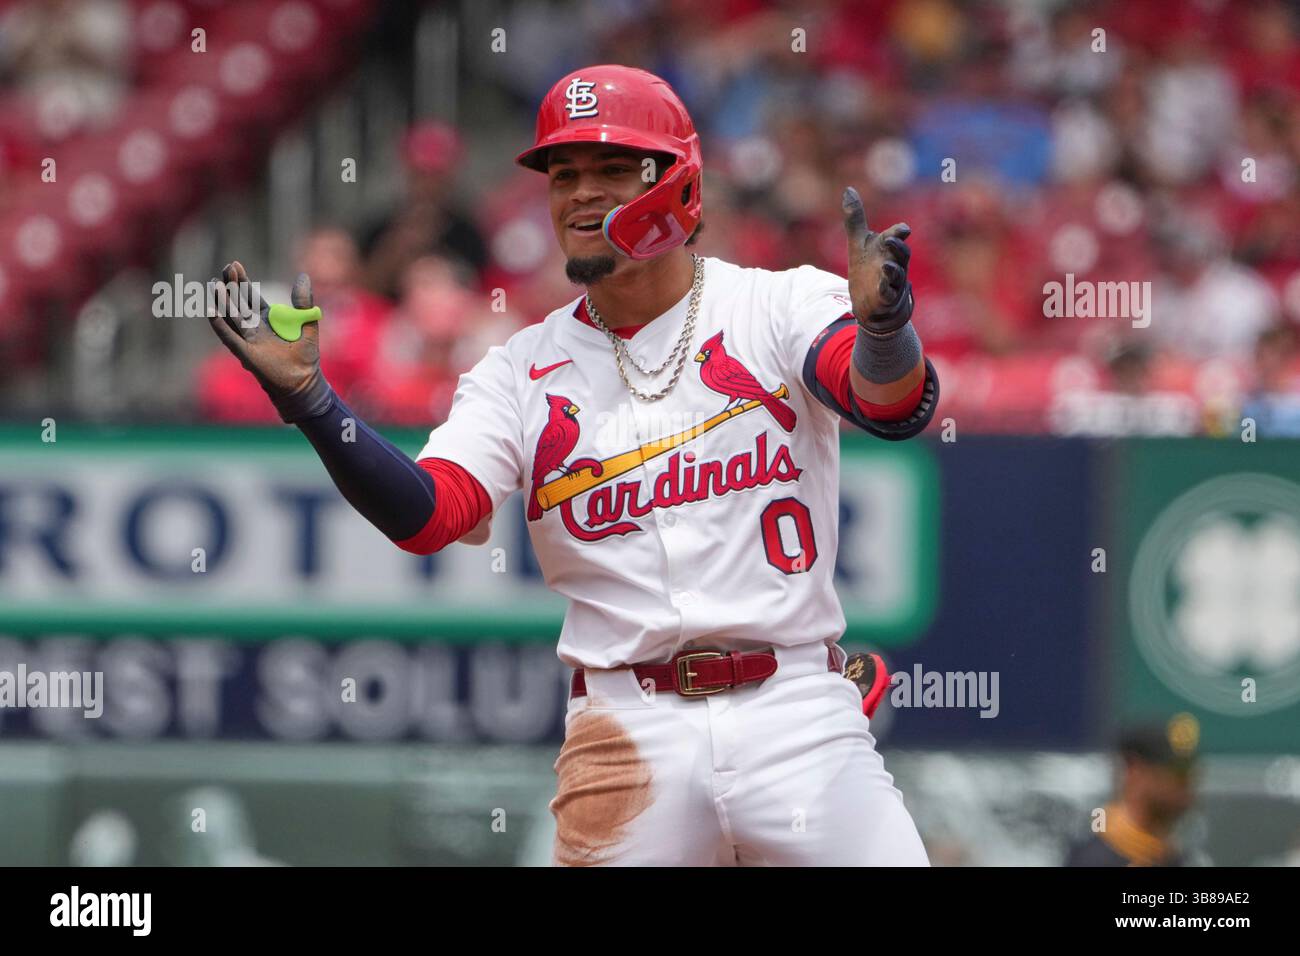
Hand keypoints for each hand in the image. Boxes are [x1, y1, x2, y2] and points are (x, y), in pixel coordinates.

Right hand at [207, 260, 331, 422]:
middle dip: (231, 286)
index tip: (234, 264)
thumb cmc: (305, 357)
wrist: (304, 383)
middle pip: (238, 303)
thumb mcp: (307, 323)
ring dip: (223, 302)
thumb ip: (304, 302)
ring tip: (215, 284)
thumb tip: (303, 276)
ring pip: (231, 317)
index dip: (242, 281)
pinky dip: (220, 326)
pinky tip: (212, 311)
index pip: (250, 296)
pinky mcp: (246, 354)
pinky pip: (230, 338)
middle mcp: (254, 328)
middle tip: (225, 268)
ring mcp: (248, 340)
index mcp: (267, 319)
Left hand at [842, 186, 913, 333]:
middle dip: (898, 247)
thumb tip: (848, 189)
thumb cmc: (868, 266)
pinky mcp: (886, 298)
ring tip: (886, 265)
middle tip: (890, 239)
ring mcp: (892, 281)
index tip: (901, 229)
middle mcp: (894, 262)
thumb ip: (855, 218)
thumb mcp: (859, 242)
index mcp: (887, 247)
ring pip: (897, 275)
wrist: (869, 299)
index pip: (896, 236)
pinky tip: (881, 286)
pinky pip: (889, 293)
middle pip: (902, 254)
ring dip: (893, 270)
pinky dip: (886, 289)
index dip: (898, 232)